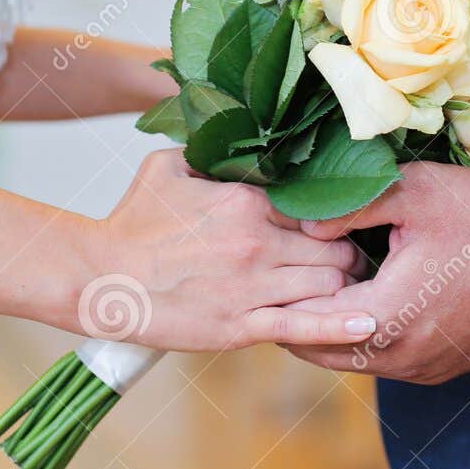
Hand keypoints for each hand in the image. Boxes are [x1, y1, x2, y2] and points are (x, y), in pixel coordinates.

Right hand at [78, 150, 376, 351]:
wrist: (100, 278)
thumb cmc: (130, 222)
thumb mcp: (166, 168)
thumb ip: (208, 154)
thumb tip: (230, 142)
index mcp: (245, 201)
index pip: (316, 207)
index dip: (333, 218)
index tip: (339, 224)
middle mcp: (257, 242)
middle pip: (332, 247)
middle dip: (346, 253)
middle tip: (350, 259)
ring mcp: (251, 287)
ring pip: (328, 283)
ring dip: (342, 286)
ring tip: (348, 289)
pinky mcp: (240, 326)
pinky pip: (303, 325)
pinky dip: (340, 325)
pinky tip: (369, 324)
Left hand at [282, 162, 469, 382]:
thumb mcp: (415, 192)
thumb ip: (350, 208)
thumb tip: (301, 224)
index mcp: (386, 318)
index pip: (304, 321)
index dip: (284, 291)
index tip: (272, 263)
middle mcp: (401, 358)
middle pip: (321, 350)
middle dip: (300, 316)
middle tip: (289, 277)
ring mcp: (424, 369)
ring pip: (352, 360)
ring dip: (333, 328)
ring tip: (328, 282)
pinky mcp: (442, 369)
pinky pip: (384, 361)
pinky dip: (366, 337)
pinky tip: (370, 296)